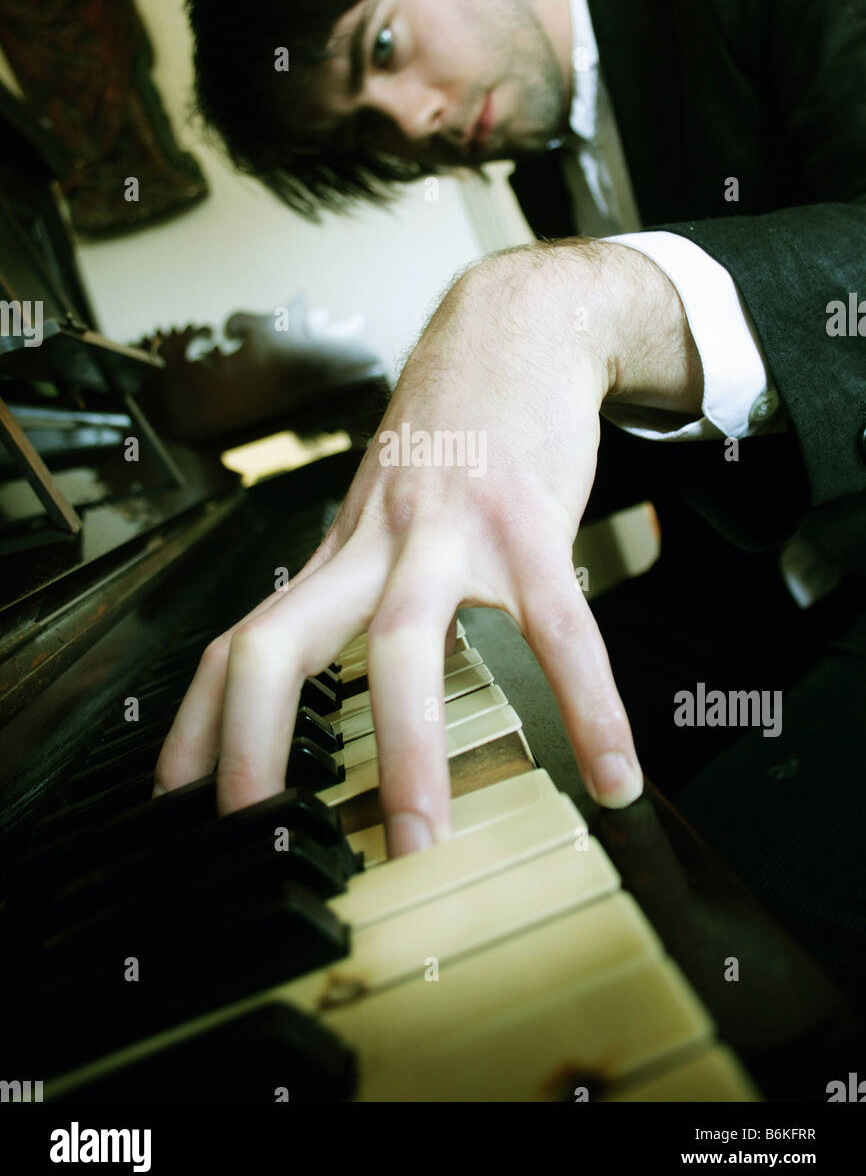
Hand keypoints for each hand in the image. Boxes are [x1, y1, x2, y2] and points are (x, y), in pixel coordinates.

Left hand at [153, 239, 701, 855]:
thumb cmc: (448, 428)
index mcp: (341, 552)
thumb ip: (366, 586)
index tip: (177, 804)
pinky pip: (562, 633)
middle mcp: (374, 544)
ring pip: (405, 643)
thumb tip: (354, 677)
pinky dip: (590, 709)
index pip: (241, 642)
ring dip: (406, 751)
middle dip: (256, 750)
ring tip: (420, 843)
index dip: (200, 726)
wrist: (513, 327)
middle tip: (261, 848)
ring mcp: (450, 534)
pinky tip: (614, 775)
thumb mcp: (386, 508)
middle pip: (280, 645)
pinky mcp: (532, 529)